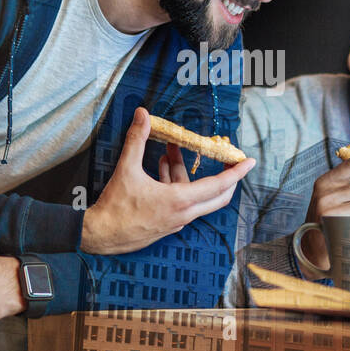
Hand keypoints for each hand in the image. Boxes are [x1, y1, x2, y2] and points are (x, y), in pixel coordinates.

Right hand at [80, 108, 254, 254]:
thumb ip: (136, 139)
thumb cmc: (115, 206)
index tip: (249, 162)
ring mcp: (176, 221)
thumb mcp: (127, 169)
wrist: (100, 235)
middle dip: (224, 176)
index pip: (219, 186)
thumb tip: (143, 115)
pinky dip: (176, 185)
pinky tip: (160, 169)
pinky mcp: (166, 224)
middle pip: (217, 196)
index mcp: (180, 201)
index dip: (236, 173)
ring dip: (186, 174)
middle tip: (225, 159)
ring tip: (170, 152)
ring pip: (194, 196)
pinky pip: (181, 203)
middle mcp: (183, 214)